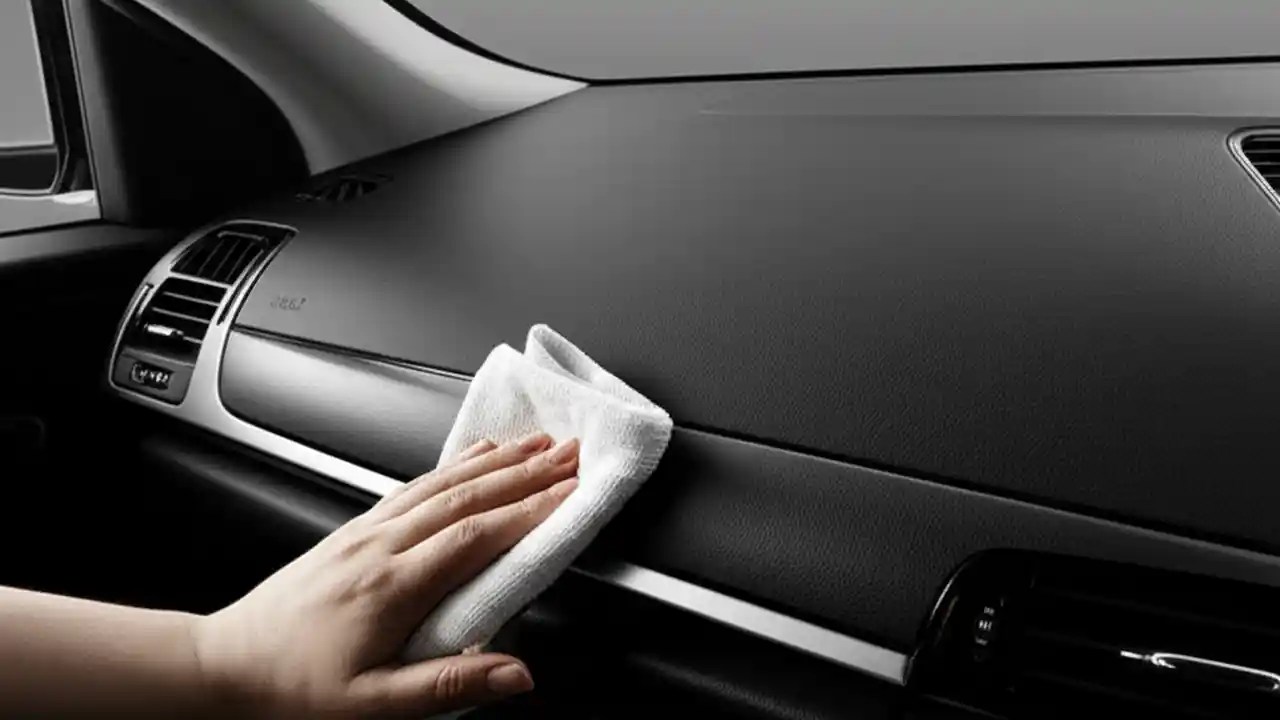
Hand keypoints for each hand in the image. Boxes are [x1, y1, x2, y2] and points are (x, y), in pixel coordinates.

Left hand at [194, 432, 579, 718]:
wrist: (224, 666)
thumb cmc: (293, 688)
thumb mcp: (372, 705)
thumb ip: (449, 685)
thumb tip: (517, 674)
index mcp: (391, 587)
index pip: (474, 536)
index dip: (528, 511)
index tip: (571, 494)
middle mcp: (380, 547)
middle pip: (465, 496)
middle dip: (525, 472)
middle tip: (571, 453)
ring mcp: (365, 532)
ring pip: (441, 483)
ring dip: (495, 460)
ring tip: (537, 443)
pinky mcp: (353, 530)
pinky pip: (412, 485)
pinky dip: (451, 465)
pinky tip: (472, 455)